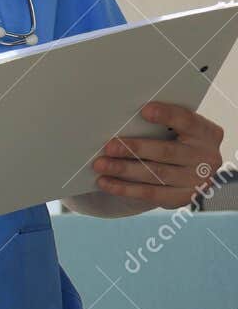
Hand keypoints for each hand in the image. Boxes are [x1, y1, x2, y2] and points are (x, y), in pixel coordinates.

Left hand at [92, 102, 224, 208]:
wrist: (187, 170)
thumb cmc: (174, 140)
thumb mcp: (177, 129)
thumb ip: (161, 123)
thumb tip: (123, 116)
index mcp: (207, 133)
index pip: (188, 121)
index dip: (167, 115)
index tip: (145, 110)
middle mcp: (207, 158)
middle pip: (166, 152)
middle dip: (134, 149)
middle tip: (109, 146)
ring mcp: (197, 180)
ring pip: (155, 174)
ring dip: (124, 169)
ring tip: (100, 164)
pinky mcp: (183, 198)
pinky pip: (150, 194)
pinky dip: (124, 188)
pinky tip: (105, 182)